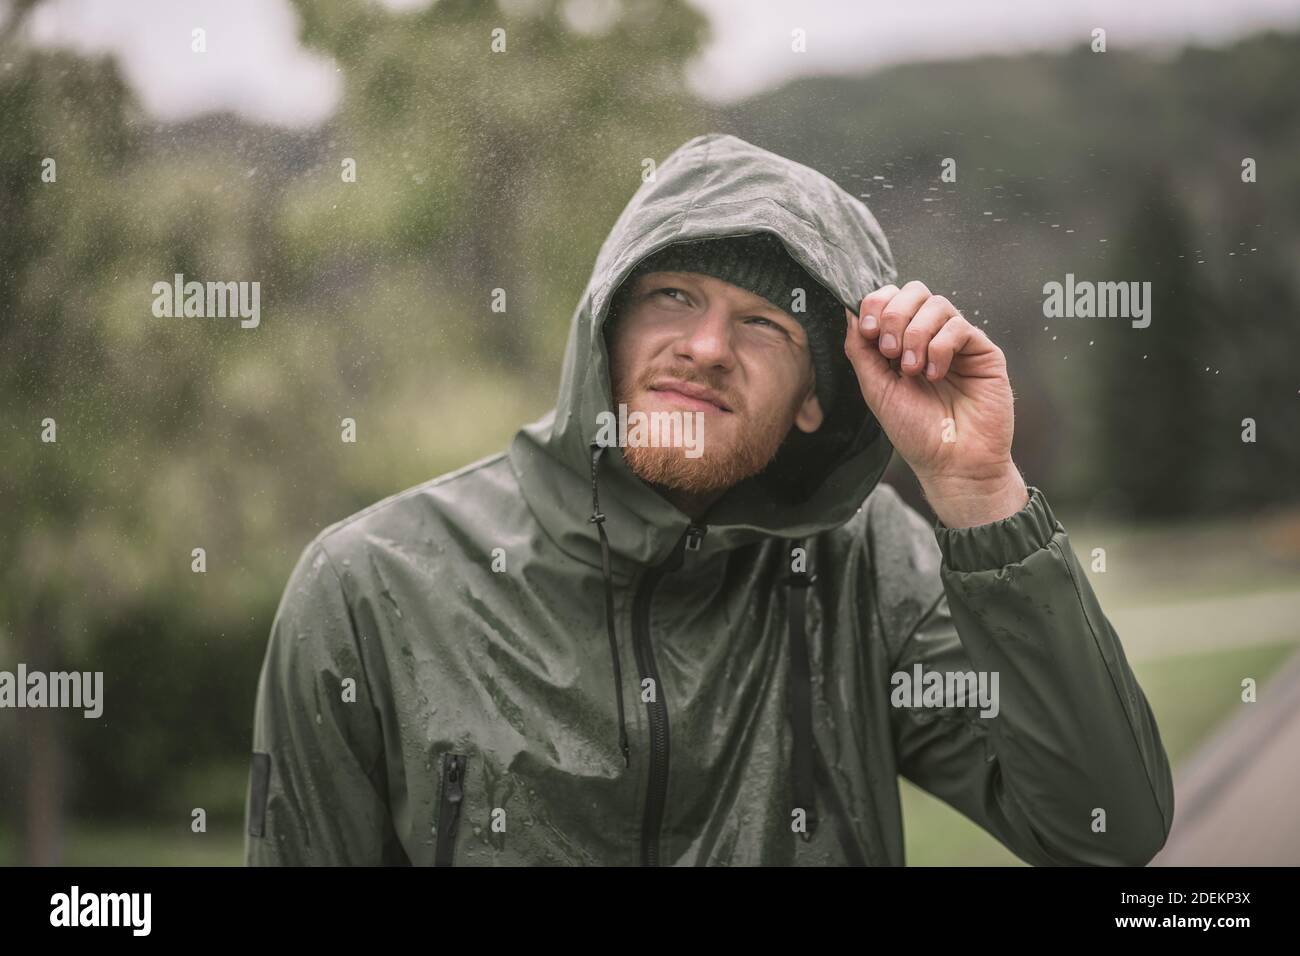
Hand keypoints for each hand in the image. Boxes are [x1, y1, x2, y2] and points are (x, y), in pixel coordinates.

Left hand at [843, 280, 1028, 527]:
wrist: (952, 463)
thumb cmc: (915, 432)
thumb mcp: (876, 389)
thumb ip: (861, 350)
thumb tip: (850, 310)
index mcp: (902, 343)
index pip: (891, 299)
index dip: (877, 304)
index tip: (870, 331)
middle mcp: (930, 337)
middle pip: (914, 291)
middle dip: (895, 314)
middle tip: (889, 351)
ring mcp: (957, 342)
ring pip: (936, 304)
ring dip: (916, 334)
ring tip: (912, 370)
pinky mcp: (983, 352)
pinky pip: (959, 326)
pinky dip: (940, 347)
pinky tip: (935, 375)